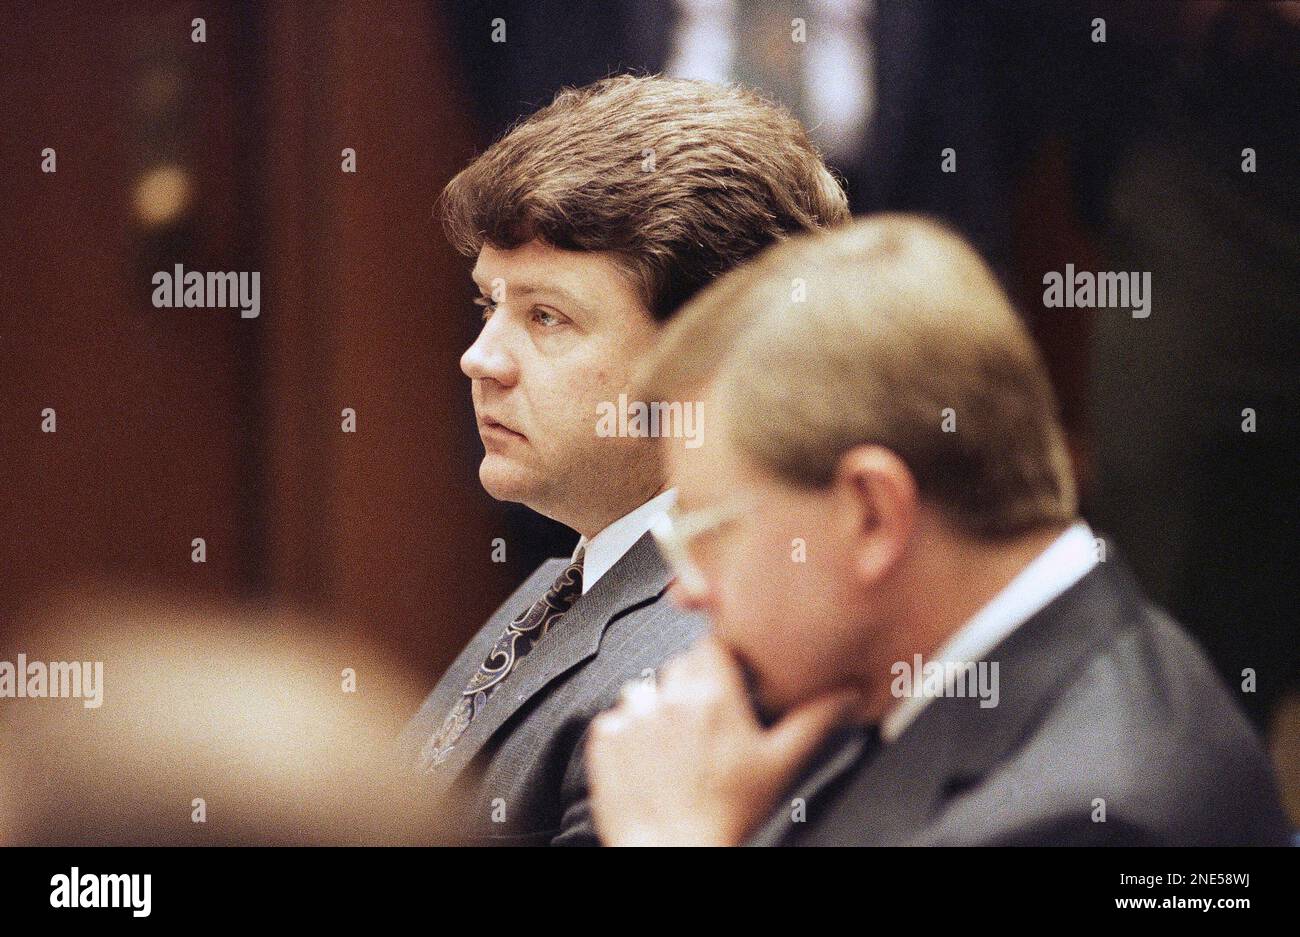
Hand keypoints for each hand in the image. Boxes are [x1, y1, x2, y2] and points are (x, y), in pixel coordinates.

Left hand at [586, 636, 858, 845]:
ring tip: (674, 748)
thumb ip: (814, 720)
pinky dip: (626, 734)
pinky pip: (613, 718)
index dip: (718, 664)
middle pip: (677, 666)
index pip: (710, 646)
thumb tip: (848, 693)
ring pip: (644, 689)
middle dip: (690, 687)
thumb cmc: (729, 814)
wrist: (674, 852)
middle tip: (705, 726)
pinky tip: (647, 762)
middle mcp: (670, 698)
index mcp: (714, 696)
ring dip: (656, 708)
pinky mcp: (605, 738)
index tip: (725, 686)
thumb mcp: (781, 764)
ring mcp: (633, 716)